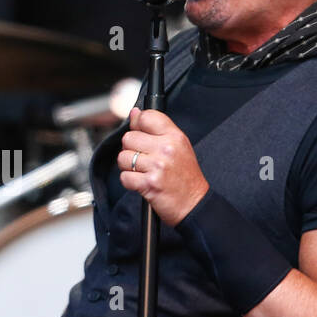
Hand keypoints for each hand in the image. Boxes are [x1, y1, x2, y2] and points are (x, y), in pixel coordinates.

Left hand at [117, 107, 209, 225]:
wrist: (194, 204)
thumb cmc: (186, 177)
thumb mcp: (178, 146)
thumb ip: (157, 129)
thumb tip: (135, 113)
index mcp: (175, 136)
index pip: (146, 117)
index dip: (137, 124)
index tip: (140, 133)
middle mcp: (166, 149)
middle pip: (129, 138)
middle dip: (131, 149)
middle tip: (143, 159)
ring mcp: (158, 166)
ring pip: (123, 157)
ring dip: (128, 167)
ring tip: (142, 171)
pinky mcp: (149, 183)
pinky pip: (124, 177)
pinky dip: (129, 182)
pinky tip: (141, 182)